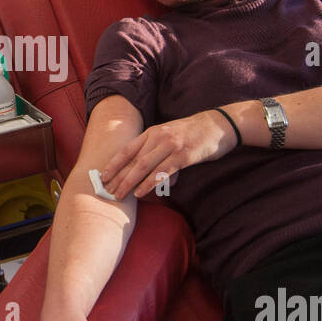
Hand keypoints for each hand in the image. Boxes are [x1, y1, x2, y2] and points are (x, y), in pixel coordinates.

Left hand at [99, 110, 234, 198]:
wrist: (219, 125)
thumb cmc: (195, 133)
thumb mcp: (172, 138)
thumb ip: (160, 154)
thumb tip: (156, 178)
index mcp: (153, 132)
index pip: (127, 149)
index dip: (113, 164)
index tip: (101, 177)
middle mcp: (158, 137)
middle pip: (132, 160)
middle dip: (117, 177)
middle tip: (106, 191)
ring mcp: (170, 146)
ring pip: (143, 166)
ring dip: (129, 182)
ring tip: (118, 195)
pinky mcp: (183, 155)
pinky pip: (162, 171)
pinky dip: (149, 183)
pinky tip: (140, 192)